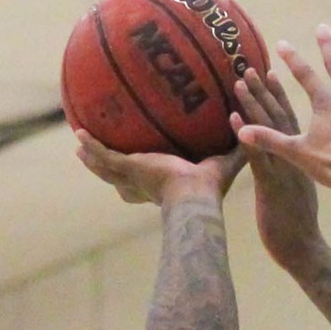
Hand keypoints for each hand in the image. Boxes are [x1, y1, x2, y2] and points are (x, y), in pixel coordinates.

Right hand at [75, 129, 245, 205]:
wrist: (195, 200)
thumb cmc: (211, 191)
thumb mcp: (225, 164)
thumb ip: (237, 147)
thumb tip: (252, 129)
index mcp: (164, 188)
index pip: (150, 187)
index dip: (143, 180)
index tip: (141, 171)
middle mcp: (145, 186)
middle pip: (122, 181)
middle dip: (110, 172)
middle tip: (100, 161)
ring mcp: (134, 178)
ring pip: (107, 169)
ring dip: (92, 159)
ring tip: (78, 146)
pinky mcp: (129, 169)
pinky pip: (105, 156)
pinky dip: (92, 146)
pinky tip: (79, 132)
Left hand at [233, 68, 324, 273]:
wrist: (305, 250)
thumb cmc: (298, 228)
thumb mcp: (295, 196)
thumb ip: (289, 178)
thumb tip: (282, 172)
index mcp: (303, 160)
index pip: (291, 123)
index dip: (280, 97)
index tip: (272, 72)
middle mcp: (295, 160)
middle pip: (280, 118)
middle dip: (266, 90)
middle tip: (252, 64)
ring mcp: (284, 170)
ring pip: (268, 131)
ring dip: (253, 103)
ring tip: (240, 79)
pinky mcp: (272, 185)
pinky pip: (257, 155)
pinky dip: (245, 133)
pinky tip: (232, 115)